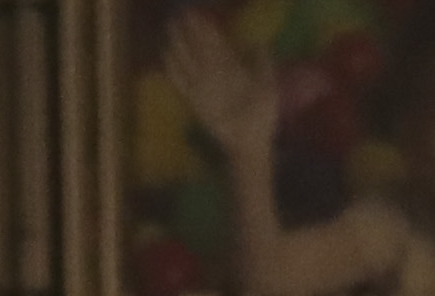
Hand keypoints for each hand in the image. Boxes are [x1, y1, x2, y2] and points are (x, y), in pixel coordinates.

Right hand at [159, 10, 277, 166]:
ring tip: (172, 29)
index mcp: (234, 71)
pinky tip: (166, 56)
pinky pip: (182, 83)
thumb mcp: (268, 86)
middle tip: (183, 14)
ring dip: (181, 45)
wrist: (251, 142)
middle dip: (193, 32)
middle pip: (202, 49)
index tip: (202, 16)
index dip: (210, 31)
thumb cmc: (262, 117)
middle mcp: (217, 76)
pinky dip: (174, 71)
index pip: (219, 46)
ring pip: (190, 61)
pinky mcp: (196, 102)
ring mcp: (205, 88)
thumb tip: (259, 41)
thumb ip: (262, 64)